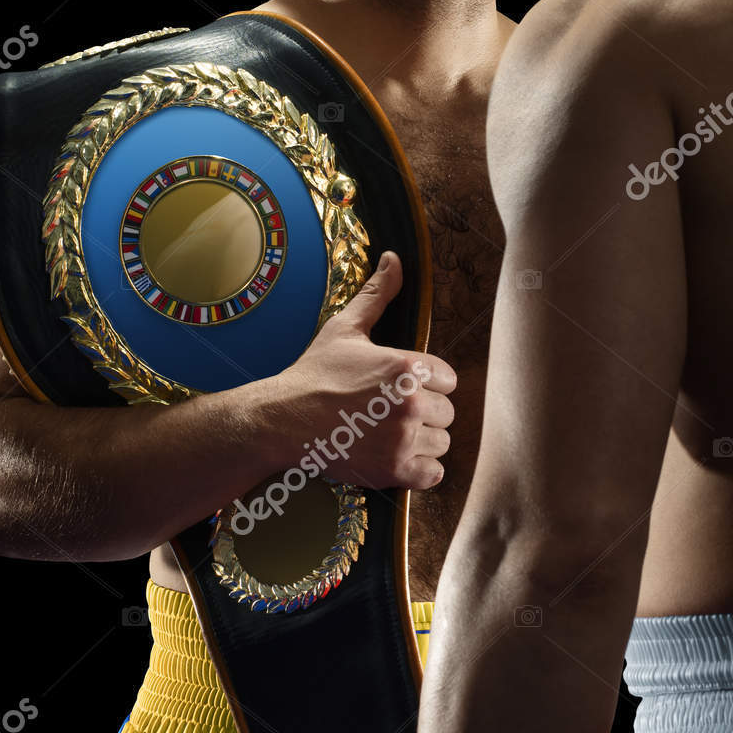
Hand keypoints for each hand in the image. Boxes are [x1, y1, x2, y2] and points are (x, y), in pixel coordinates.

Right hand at [271, 251, 455, 490]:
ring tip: (392, 433)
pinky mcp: (393, 471)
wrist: (282, 421)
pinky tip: (396, 456)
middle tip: (391, 411)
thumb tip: (395, 258)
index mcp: (406, 365)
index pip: (449, 379)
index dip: (428, 383)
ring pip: (442, 443)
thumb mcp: (346, 329)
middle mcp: (410, 402)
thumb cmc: (315, 373)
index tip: (403, 386)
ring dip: (423, 441)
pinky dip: (420, 469)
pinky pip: (433, 474)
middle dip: (425, 412)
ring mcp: (402, 439)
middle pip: (448, 412)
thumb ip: (377, 295)